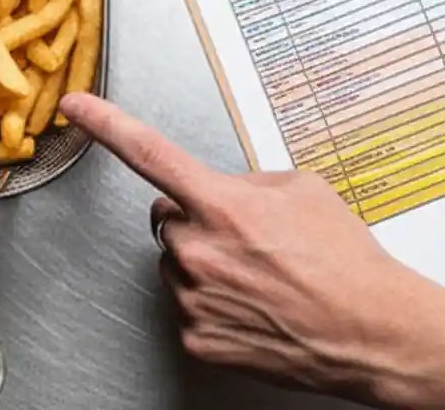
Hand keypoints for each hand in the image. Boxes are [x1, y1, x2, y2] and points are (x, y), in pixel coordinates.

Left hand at [60, 94, 444, 409]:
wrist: (369, 331)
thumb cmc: (346, 262)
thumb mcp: (304, 190)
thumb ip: (248, 181)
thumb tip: (225, 191)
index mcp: (222, 204)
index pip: (148, 152)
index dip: (105, 124)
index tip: (75, 106)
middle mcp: (198, 251)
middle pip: (168, 218)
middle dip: (197, 219)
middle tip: (247, 237)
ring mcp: (192, 298)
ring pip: (177, 265)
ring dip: (206, 263)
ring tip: (262, 276)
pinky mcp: (196, 338)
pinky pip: (188, 306)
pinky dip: (213, 303)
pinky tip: (253, 305)